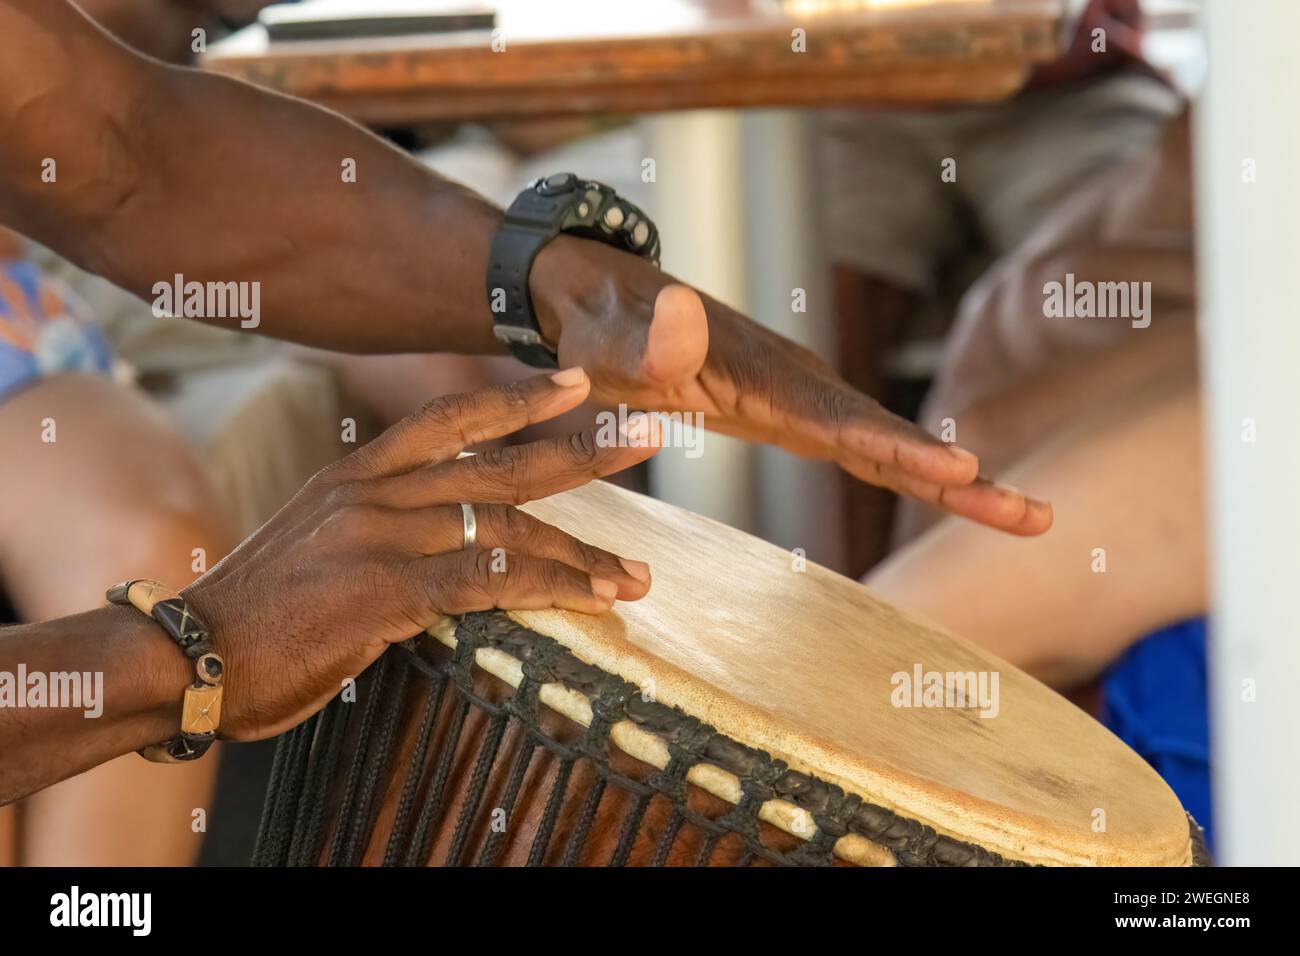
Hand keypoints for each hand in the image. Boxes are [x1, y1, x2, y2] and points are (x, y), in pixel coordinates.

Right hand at [181, 369, 657, 741]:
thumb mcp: (320, 539)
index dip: (518, 398)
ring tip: (636, 576)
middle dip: (583, 450)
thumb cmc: (263, 605)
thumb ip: (382, 520)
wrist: (193, 653)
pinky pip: (489, 582)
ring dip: (583, 555)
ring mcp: (382, 536)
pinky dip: (552, 590)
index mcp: (360, 472)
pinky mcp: (384, 590)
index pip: (452, 418)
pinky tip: (594, 601)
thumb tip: (451, 532)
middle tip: (650, 436)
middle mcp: (377, 491)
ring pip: (508, 530)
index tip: (575, 382)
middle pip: (501, 464)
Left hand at [533, 239, 1051, 535]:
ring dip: (956, 484)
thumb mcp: (607, 341)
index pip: (837, 420)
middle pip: (887, 436)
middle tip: (1032, 516)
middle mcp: (795, 382)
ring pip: (888, 444)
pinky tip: (959, 495)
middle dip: (958, 479)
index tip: (959, 471)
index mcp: (759, 375)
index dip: (897, 447)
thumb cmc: (601, 329)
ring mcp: (802, 396)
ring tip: (1028, 518)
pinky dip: (913, 472)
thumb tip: (677, 313)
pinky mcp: (797, 411)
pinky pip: (864, 448)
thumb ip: (642, 340)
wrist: (604, 303)